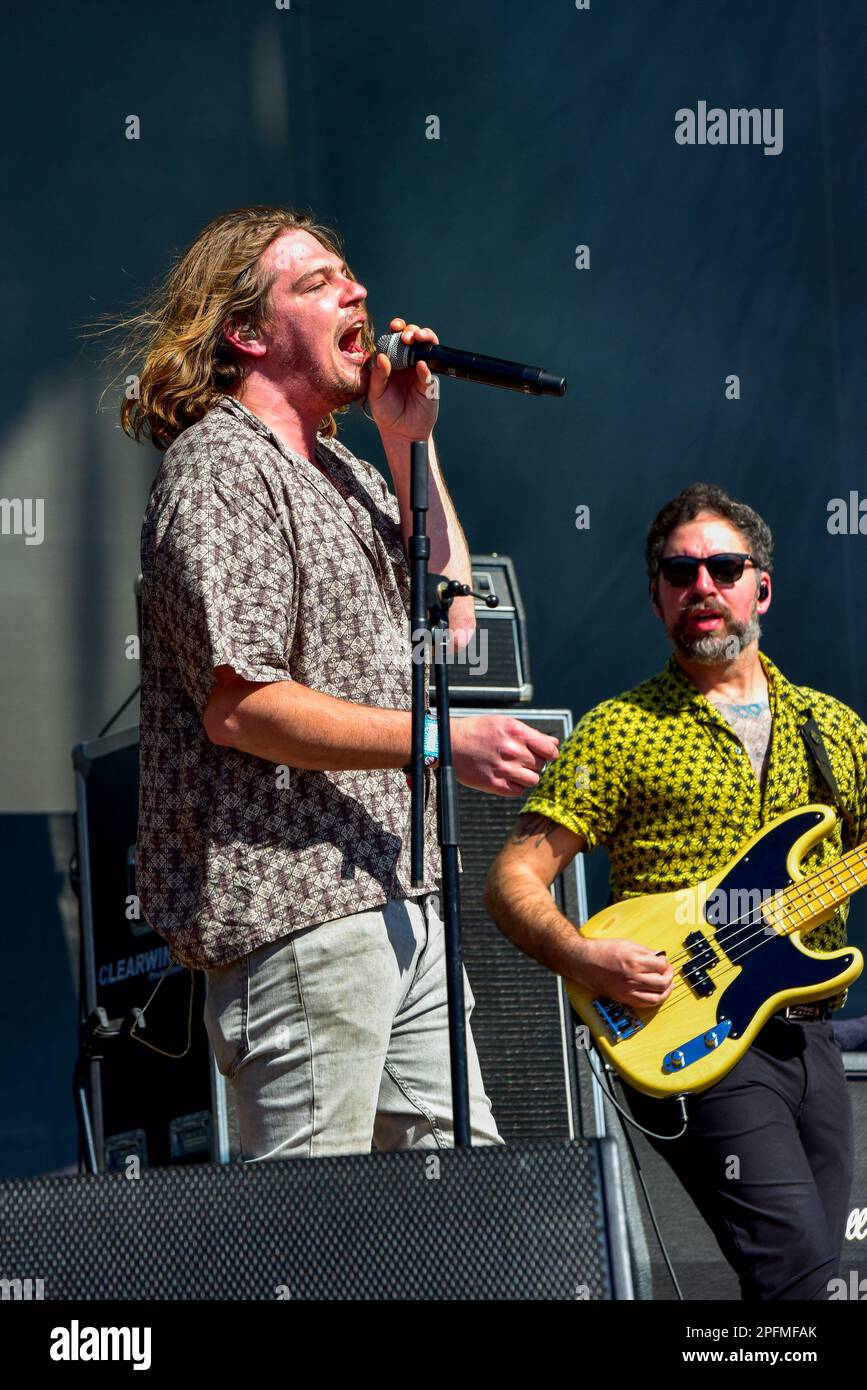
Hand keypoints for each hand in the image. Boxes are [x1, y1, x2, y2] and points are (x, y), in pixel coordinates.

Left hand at [366, 317, 438, 441]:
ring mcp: (419, 370)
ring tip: (418, 338)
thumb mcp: (375, 394)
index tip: (395, 327)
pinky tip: (420, 365)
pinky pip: (429, 370)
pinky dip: (425, 366)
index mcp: (391, 361)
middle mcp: (406, 362)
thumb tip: (382, 356)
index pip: (394, 339)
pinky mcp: (429, 382)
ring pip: (426, 348)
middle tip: (407, 336)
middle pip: (412, 338)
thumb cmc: (385, 412)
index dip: (396, 330)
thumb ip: (377, 376)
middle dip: (411, 331)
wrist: (401, 432)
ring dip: (424, 338)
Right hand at [450, 715, 558, 796]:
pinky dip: (515, 787)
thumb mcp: (505, 724)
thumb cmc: (477, 731)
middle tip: (521, 760)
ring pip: (533, 780)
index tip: (547, 755)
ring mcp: (503, 769)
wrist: (448, 743)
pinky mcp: (494, 784)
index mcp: (516, 732)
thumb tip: (554, 743)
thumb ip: (531, 734)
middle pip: (541, 765)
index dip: (551, 753)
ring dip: (527, 776)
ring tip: (514, 770)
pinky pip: (518, 791)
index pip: (549, 749)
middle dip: (534, 763)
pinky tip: (506, 778)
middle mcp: (512, 750)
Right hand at [573, 938, 673, 1008]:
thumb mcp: (626, 944)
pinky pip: (644, 1004)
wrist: (583, 961)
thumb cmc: (601, 951)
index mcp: (634, 961)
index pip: (661, 965)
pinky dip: (654, 1000)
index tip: (665, 962)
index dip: (666, 963)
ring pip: (657, 997)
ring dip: (666, 991)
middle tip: (668, 973)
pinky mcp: (623, 998)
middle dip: (669, 977)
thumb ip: (644, 951)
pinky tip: (656, 994)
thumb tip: (658, 956)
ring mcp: (628, 990)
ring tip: (667, 985)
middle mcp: (633, 977)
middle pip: (662, 982)